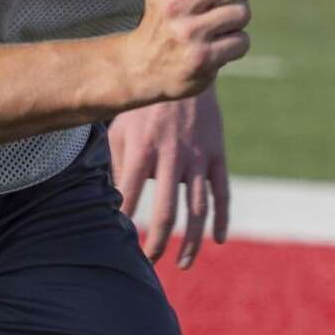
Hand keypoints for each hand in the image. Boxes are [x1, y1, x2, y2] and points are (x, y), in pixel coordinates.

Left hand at [108, 89, 228, 269]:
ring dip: (190, 241)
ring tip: (182, 262)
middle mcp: (171, 157)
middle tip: (150, 260)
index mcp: (142, 150)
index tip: (119, 241)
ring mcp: (198, 158)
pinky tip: (219, 240)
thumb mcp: (122, 128)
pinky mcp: (217, 156)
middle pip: (166, 211)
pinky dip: (222, 219)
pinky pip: (222, 193)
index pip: (130, 196)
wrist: (184, 71)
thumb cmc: (144, 106)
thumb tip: (111, 199)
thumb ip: (116, 163)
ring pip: (197, 210)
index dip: (124, 221)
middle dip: (158, 242)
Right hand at [127, 0, 253, 104]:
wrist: (141, 70)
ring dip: (240, 18)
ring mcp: (188, 34)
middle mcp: (173, 7)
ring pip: (241, 12)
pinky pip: (242, 41)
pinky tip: (221, 47)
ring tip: (224, 24)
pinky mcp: (202, 60)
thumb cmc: (163, 21)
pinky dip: (238, 43)